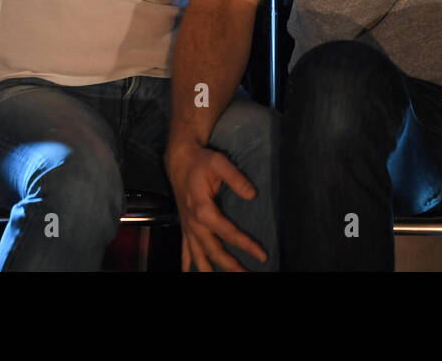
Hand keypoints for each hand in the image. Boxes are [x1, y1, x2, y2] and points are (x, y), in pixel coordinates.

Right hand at [165, 139, 265, 271]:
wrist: (179, 159)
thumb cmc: (201, 160)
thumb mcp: (219, 163)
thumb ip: (236, 178)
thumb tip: (252, 194)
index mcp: (203, 210)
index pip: (228, 233)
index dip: (246, 245)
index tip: (262, 255)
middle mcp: (194, 223)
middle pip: (213, 250)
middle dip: (230, 265)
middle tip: (247, 275)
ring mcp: (188, 226)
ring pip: (198, 255)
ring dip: (208, 270)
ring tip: (218, 282)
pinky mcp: (185, 225)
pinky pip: (184, 248)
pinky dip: (187, 262)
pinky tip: (187, 273)